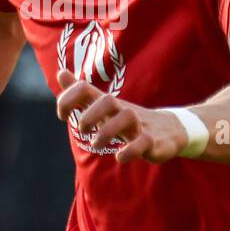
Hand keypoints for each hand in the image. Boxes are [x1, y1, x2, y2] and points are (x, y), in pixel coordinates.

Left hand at [55, 68, 188, 164]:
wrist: (168, 129)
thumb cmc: (127, 119)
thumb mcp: (102, 107)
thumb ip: (81, 94)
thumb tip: (61, 73)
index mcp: (107, 103)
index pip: (84, 88)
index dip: (68, 98)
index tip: (62, 115)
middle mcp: (122, 110)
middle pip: (106, 101)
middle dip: (89, 116)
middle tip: (82, 131)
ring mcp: (138, 125)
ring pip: (126, 118)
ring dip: (106, 132)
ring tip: (96, 146)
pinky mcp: (152, 141)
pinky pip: (143, 142)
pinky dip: (130, 151)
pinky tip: (119, 157)